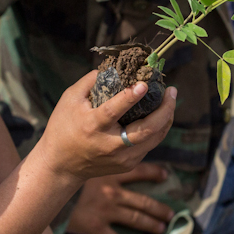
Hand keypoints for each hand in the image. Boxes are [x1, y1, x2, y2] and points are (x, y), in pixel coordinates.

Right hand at [35, 71, 176, 183]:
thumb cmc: (63, 127)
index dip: (129, 97)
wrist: (61, 166)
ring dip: (166, 118)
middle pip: (146, 130)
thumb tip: (114, 67)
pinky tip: (161, 115)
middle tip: (172, 91)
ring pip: (154, 138)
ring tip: (170, 100)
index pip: (114, 111)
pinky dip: (157, 128)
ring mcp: (121, 158)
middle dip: (165, 110)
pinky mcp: (128, 164)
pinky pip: (149, 144)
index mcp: (93, 126)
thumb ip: (91, 81)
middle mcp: (110, 145)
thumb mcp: (69, 99)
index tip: (144, 84)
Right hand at [67, 163, 174, 233]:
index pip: (139, 171)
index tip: (165, 175)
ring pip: (135, 219)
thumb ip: (96, 162)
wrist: (45, 191)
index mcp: (110, 174)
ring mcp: (105, 210)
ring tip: (160, 228)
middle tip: (170, 213)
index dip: (154, 172)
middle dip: (159, 208)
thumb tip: (105, 156)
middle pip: (142, 201)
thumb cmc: (62, 174)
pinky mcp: (95, 227)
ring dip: (150, 224)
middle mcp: (111, 192)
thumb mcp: (82, 162)